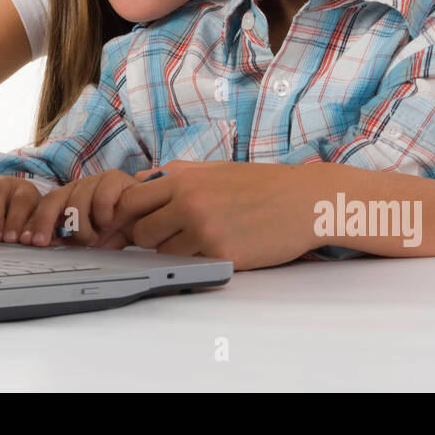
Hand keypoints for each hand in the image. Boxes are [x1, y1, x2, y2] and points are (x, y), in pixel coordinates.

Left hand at [21, 170, 151, 247]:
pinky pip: (102, 197)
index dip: (35, 223)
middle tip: (43, 242)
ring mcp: (97, 180)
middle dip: (44, 222)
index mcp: (70, 198)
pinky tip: (110, 222)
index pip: (44, 205)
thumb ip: (67, 240)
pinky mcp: (116, 178)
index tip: (28, 242)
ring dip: (83, 227)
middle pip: (53, 199)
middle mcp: (80, 186)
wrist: (148, 219)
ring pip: (76, 202)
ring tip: (95, 236)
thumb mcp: (88, 239)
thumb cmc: (118, 229)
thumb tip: (43, 246)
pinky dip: (104, 215)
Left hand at [104, 160, 328, 269]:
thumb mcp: (215, 168)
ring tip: (202, 238)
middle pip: (142, 232)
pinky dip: (199, 261)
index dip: (130, 213)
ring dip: (175, 251)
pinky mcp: (222, 257)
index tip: (138, 219)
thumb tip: (141, 180)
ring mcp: (205, 232)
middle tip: (172, 233)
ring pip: (164, 254)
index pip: (131, 201)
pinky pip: (192, 266)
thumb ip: (176, 173)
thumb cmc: (262, 184)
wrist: (304, 202)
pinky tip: (220, 247)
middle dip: (151, 236)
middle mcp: (189, 205)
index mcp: (184, 181)